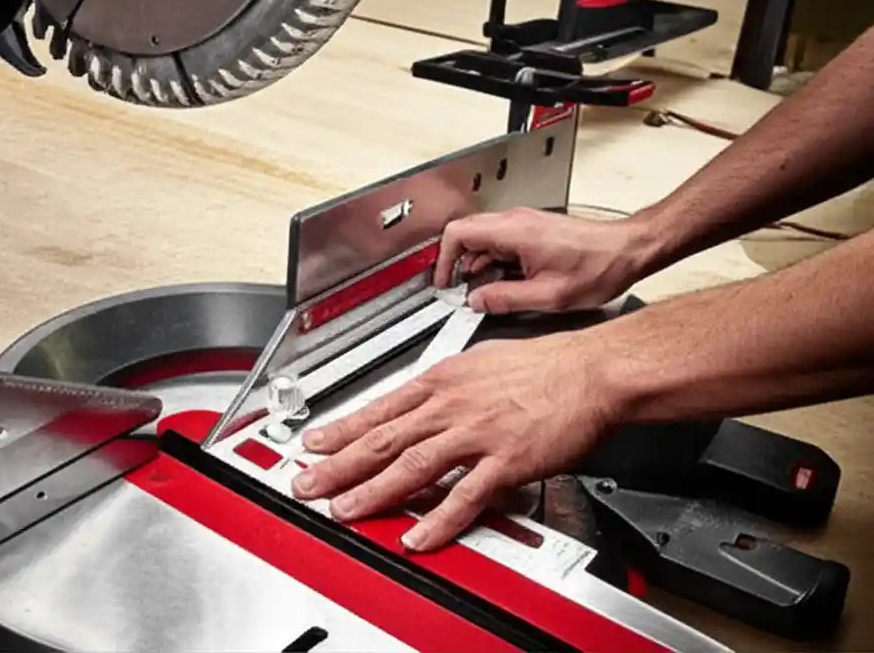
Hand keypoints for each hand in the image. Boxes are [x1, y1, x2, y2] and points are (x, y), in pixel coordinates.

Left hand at [290, 332, 619, 550]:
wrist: (591, 371)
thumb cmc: (543, 366)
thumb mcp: (478, 363)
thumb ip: (446, 387)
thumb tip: (421, 401)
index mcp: (443, 380)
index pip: (380, 408)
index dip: (342, 429)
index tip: (315, 444)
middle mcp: (452, 405)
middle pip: (384, 438)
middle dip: (340, 463)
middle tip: (308, 482)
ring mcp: (476, 434)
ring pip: (412, 465)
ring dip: (373, 491)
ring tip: (344, 509)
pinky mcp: (505, 460)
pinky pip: (465, 495)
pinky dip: (438, 519)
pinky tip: (416, 537)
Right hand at [432, 208, 654, 313]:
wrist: (629, 250)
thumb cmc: (600, 266)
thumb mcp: (548, 296)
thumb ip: (505, 299)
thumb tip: (477, 302)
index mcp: (514, 232)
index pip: (458, 234)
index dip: (443, 259)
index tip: (443, 280)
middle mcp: (516, 221)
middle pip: (466, 233)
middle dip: (456, 263)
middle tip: (457, 288)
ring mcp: (525, 223)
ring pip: (482, 237)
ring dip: (476, 263)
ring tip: (483, 289)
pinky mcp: (534, 229)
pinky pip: (500, 240)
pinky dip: (493, 260)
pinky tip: (503, 280)